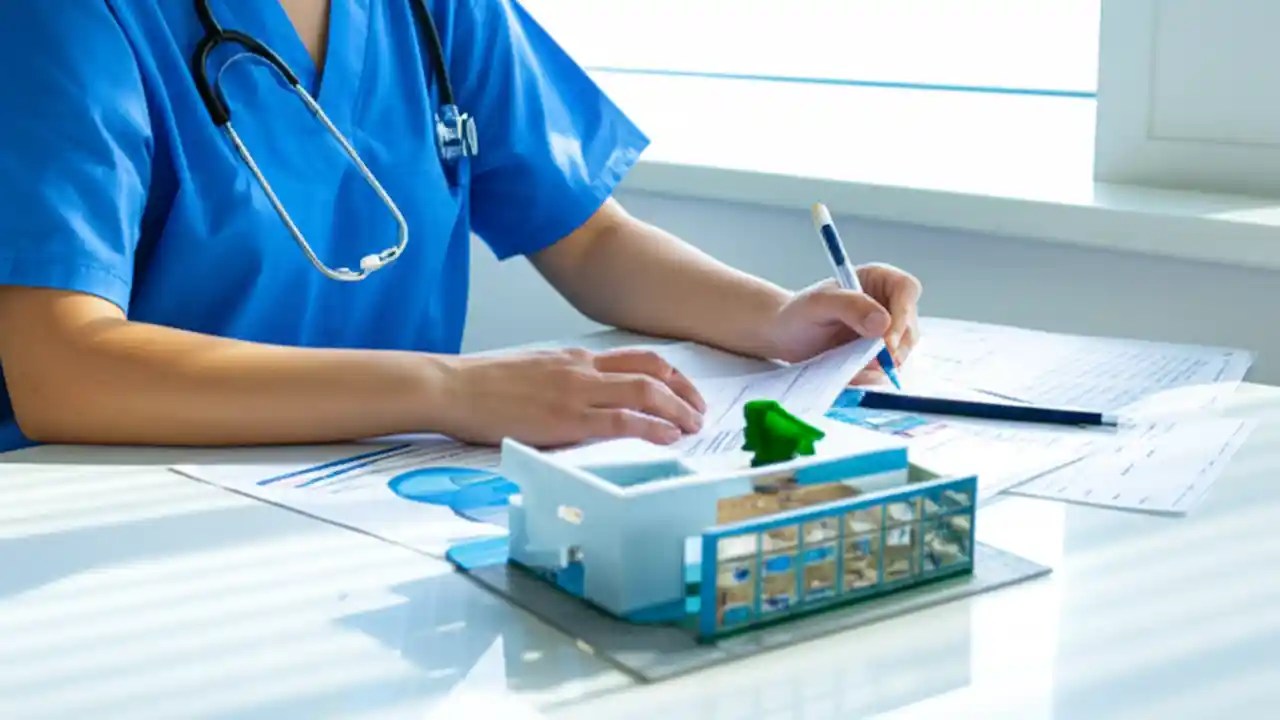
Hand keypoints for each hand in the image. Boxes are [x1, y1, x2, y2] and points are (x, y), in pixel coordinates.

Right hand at [440, 347, 706, 447]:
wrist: (452, 386)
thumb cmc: (481, 385)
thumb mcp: (532, 372)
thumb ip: (562, 382)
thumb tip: (583, 401)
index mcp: (575, 358)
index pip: (637, 358)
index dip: (670, 374)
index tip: (685, 391)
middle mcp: (583, 369)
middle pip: (653, 370)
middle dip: (685, 391)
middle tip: (701, 411)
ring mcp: (577, 392)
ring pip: (646, 392)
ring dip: (677, 410)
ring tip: (693, 427)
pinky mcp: (567, 418)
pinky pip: (622, 420)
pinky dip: (653, 428)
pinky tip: (668, 437)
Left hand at [758, 263, 921, 377]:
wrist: (785, 337)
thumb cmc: (798, 313)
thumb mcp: (818, 304)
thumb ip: (849, 307)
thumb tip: (883, 322)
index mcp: (877, 279)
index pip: (906, 290)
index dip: (903, 314)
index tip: (886, 341)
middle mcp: (888, 303)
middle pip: (910, 324)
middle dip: (895, 346)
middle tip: (872, 364)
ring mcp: (887, 330)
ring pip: (903, 349)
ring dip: (885, 363)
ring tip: (856, 368)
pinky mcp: (880, 353)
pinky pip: (888, 367)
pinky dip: (874, 374)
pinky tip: (853, 374)